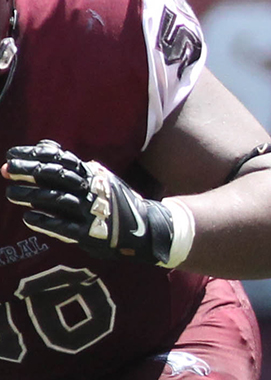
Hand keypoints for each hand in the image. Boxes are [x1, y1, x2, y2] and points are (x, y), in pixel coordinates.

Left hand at [5, 141, 177, 264]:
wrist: (147, 229)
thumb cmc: (116, 201)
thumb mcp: (98, 177)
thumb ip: (71, 164)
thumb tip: (44, 145)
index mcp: (92, 174)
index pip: (60, 159)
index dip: (34, 155)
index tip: (12, 154)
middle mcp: (92, 190)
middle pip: (56, 176)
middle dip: (29, 172)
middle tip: (6, 170)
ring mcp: (93, 211)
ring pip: (57, 199)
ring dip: (31, 195)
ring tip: (11, 194)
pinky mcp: (93, 234)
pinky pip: (65, 227)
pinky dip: (46, 222)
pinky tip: (29, 218)